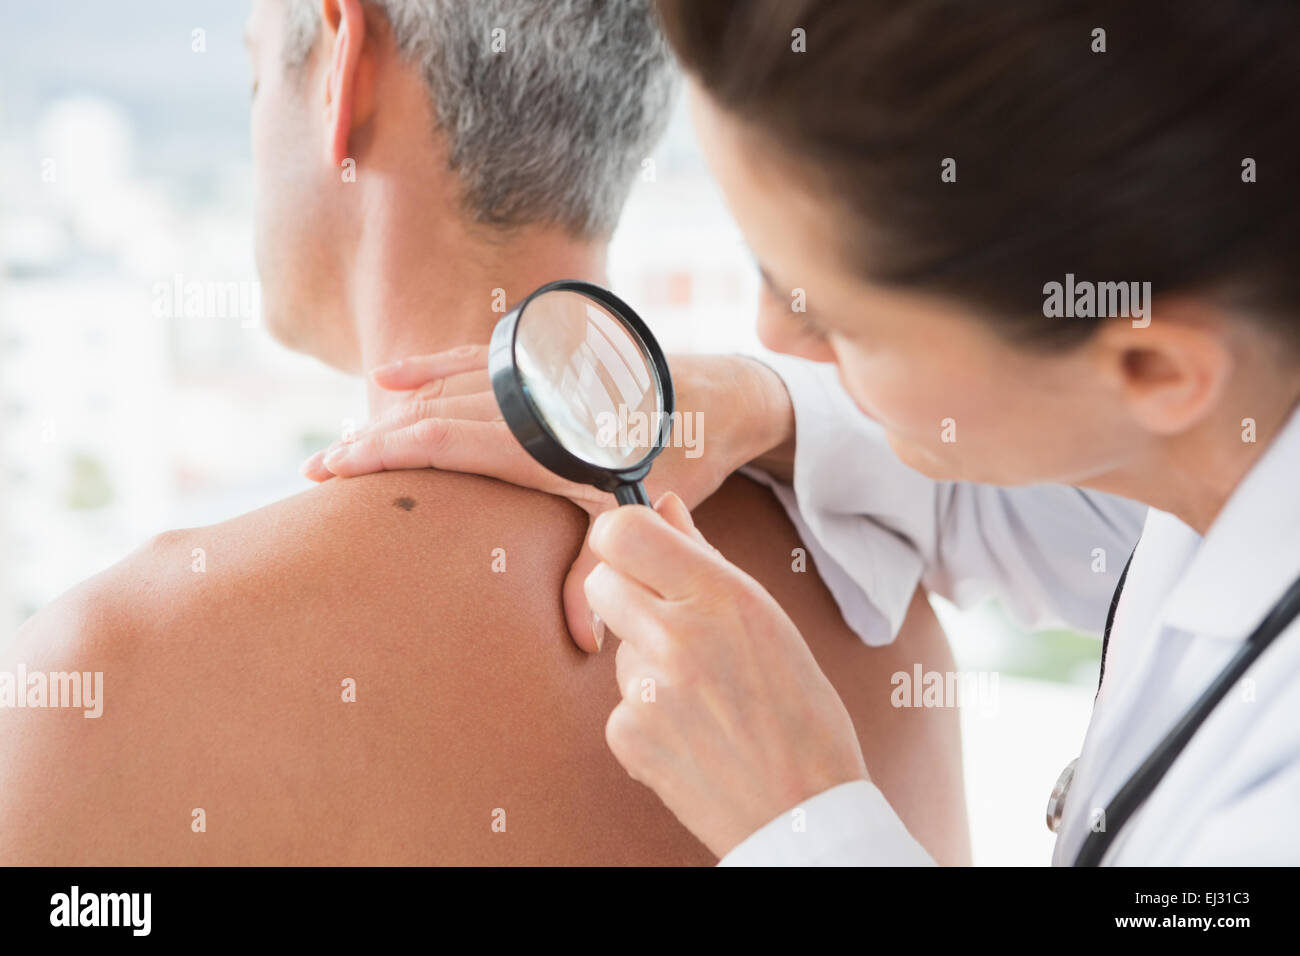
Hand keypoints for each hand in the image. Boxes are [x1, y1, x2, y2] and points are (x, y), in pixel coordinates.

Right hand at [300, 347, 794, 652]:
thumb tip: (582, 642)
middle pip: (423, 414)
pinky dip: (425, 367)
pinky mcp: (534, 358)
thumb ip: (596, 572)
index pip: (434, 440)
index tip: (331, 470)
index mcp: (531, 436)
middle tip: (316, 470)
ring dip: (387, 414)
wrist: (712, 395)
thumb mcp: (632, 515)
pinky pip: (468, 358)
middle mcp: (519, 398)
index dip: (378, 454)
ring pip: (437, 388)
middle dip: (367, 442)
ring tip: (343, 443)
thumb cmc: (675, 459)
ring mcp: (524, 374)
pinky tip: (388, 377)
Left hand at [588, 491, 868, 857]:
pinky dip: (645, 718)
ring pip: (614, 647)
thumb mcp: (767, 620)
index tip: (632, 550)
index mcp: (722, 596)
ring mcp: (649, 690)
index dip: (619, 536)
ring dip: (643, 661)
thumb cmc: (799, 712)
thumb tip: (666, 506)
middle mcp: (680, 635)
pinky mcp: (628, 737)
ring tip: (703, 696)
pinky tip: (691, 734)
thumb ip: (705, 559)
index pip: (623, 532)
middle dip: (627, 596)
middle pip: (601, 581)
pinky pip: (617, 705)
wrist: (805, 811)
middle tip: (672, 627)